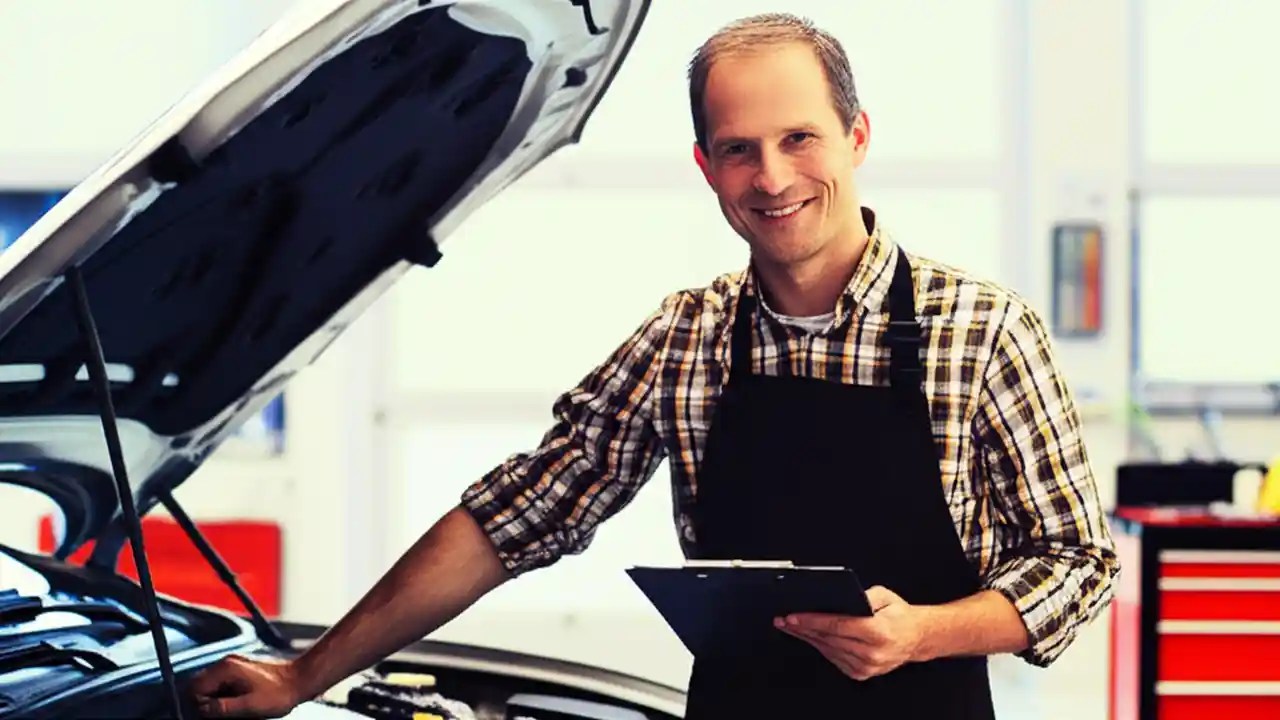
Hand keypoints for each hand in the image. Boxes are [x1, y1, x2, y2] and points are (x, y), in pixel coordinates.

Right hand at [188, 654, 305, 717]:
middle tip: (222, 714)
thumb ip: (223, 708)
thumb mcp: (250, 706)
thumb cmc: (279, 693)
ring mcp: (233, 666)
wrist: (300, 680)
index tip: (210, 715)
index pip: (194, 687)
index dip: (198, 704)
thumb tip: (201, 709)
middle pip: (200, 686)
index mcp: (226, 669)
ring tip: (233, 709)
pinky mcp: (239, 672)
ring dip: (215, 700)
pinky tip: (237, 704)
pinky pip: (221, 685)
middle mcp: (226, 664)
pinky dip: (224, 696)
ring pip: (210, 686)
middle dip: (205, 702)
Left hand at [775, 586, 928, 680]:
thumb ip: (864, 594)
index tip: (794, 616)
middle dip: (803, 628)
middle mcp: (872, 652)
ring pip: (828, 650)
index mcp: (879, 632)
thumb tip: (839, 595)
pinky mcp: (861, 673)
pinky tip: (808, 637)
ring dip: (807, 638)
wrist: (916, 638)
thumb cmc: (900, 615)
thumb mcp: (886, 596)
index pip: (838, 625)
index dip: (813, 621)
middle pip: (828, 639)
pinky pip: (834, 658)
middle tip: (784, 619)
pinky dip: (820, 647)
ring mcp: (866, 666)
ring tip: (790, 626)